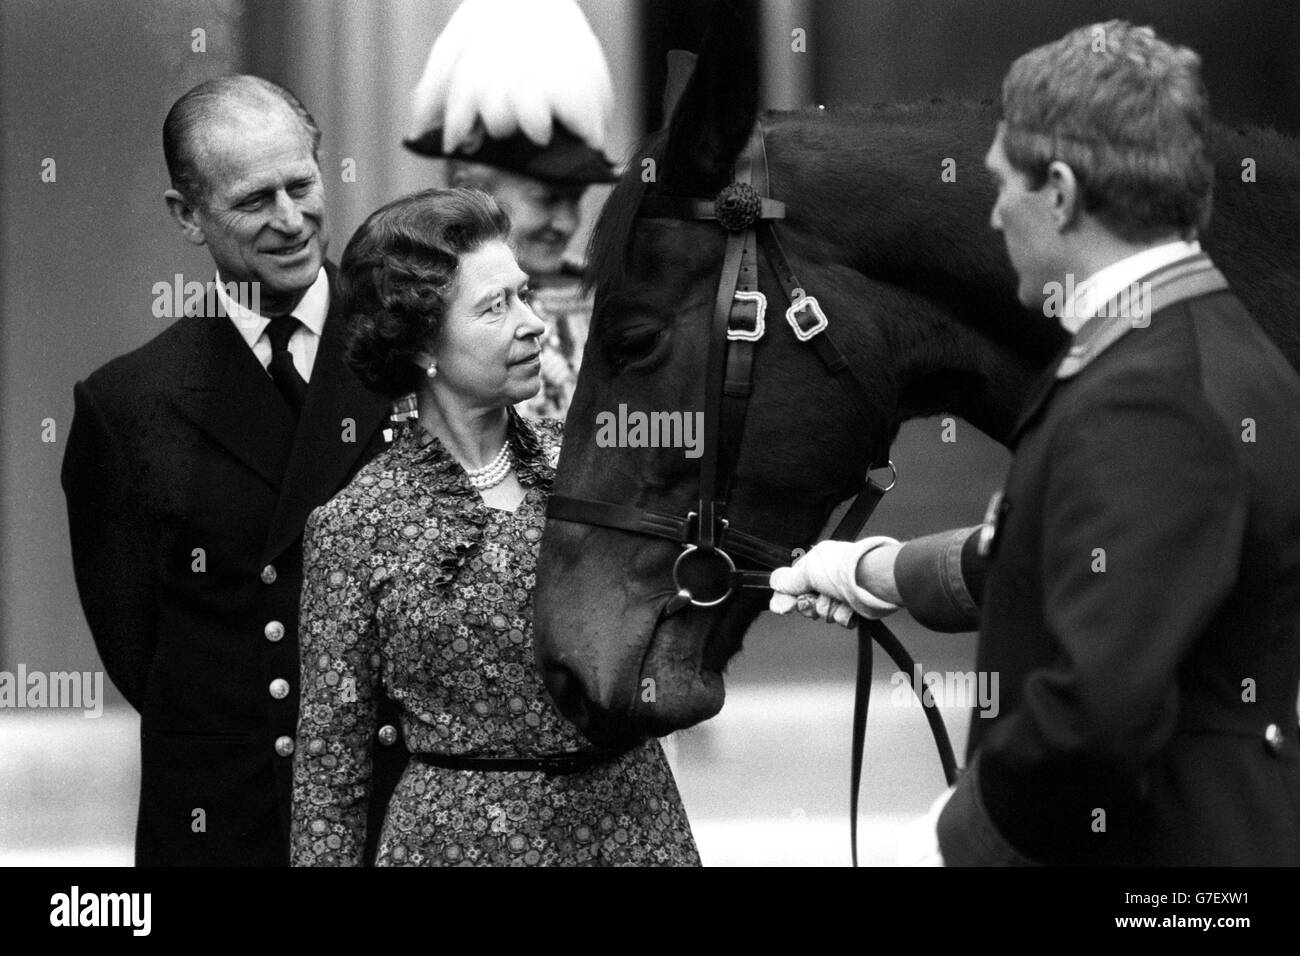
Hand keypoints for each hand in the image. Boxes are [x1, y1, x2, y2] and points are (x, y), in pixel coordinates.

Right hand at [768, 536, 901, 622]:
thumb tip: (772, 582)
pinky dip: (845, 616)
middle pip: (808, 603)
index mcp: (816, 564)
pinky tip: (850, 607)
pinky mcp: (856, 607)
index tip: (790, 605)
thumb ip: (786, 580)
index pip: (794, 585)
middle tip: (818, 598)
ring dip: (830, 609)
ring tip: (839, 600)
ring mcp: (842, 593)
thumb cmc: (844, 570)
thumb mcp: (806, 571)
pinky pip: (842, 619)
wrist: (873, 582)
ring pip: (825, 613)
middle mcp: (828, 578)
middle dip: (812, 606)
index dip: (791, 598)